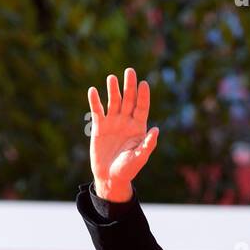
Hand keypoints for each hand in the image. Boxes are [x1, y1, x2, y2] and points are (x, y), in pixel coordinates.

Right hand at [87, 67, 158, 199]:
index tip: (144, 83)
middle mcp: (126, 121)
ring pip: (113, 101)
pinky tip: (93, 90)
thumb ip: (148, 145)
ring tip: (112, 78)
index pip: (142, 108)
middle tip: (130, 71)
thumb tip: (156, 130)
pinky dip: (95, 101)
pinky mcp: (99, 126)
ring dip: (113, 90)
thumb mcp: (140, 158)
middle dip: (129, 86)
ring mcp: (112, 122)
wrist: (110, 177)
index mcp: (138, 128)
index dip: (143, 96)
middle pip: (128, 100)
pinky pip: (97, 110)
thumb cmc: (128, 170)